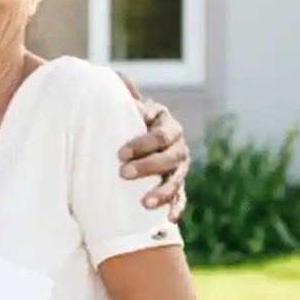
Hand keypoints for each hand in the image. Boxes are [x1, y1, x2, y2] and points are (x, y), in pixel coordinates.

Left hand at [115, 72, 190, 222]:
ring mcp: (179, 167)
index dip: (142, 144)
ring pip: (177, 180)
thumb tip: (119, 80)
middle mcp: (178, 145)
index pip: (160, 134)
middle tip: (122, 174)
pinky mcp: (177, 185)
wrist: (129, 136)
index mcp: (167, 123)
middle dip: (148, 167)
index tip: (119, 154)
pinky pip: (181, 198)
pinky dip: (177, 207)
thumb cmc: (122, 118)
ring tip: (145, 203)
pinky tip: (170, 219)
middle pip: (170, 158)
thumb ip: (121, 89)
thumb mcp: (122, 102)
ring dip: (163, 192)